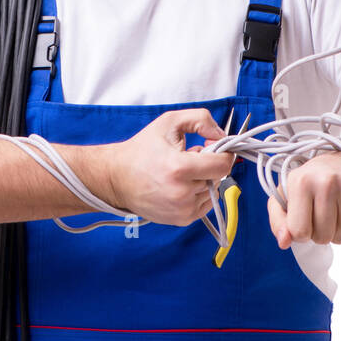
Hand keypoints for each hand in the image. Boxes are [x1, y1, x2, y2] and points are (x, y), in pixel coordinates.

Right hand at [106, 109, 234, 226]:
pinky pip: (205, 204)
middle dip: (208, 165)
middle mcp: (182, 193)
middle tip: (188, 158)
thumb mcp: (170, 122)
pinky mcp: (181, 219)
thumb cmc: (141, 150)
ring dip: (204, 180)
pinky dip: (199, 193)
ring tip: (181, 173)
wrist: (117, 178)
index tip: (212, 147)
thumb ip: (201, 120)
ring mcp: (182, 209)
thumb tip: (221, 136)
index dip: (222, 153)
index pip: (223, 165)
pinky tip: (181, 185)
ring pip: (213, 191)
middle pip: (218, 177)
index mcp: (179, 168)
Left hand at [268, 152, 340, 248]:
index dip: (301, 232)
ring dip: (338, 231)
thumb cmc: (311, 181)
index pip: (299, 231)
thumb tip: (284, 242)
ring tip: (335, 211)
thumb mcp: (286, 196)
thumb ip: (278, 221)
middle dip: (320, 233)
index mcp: (301, 181)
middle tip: (322, 214)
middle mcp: (327, 182)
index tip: (304, 218)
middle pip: (322, 237)